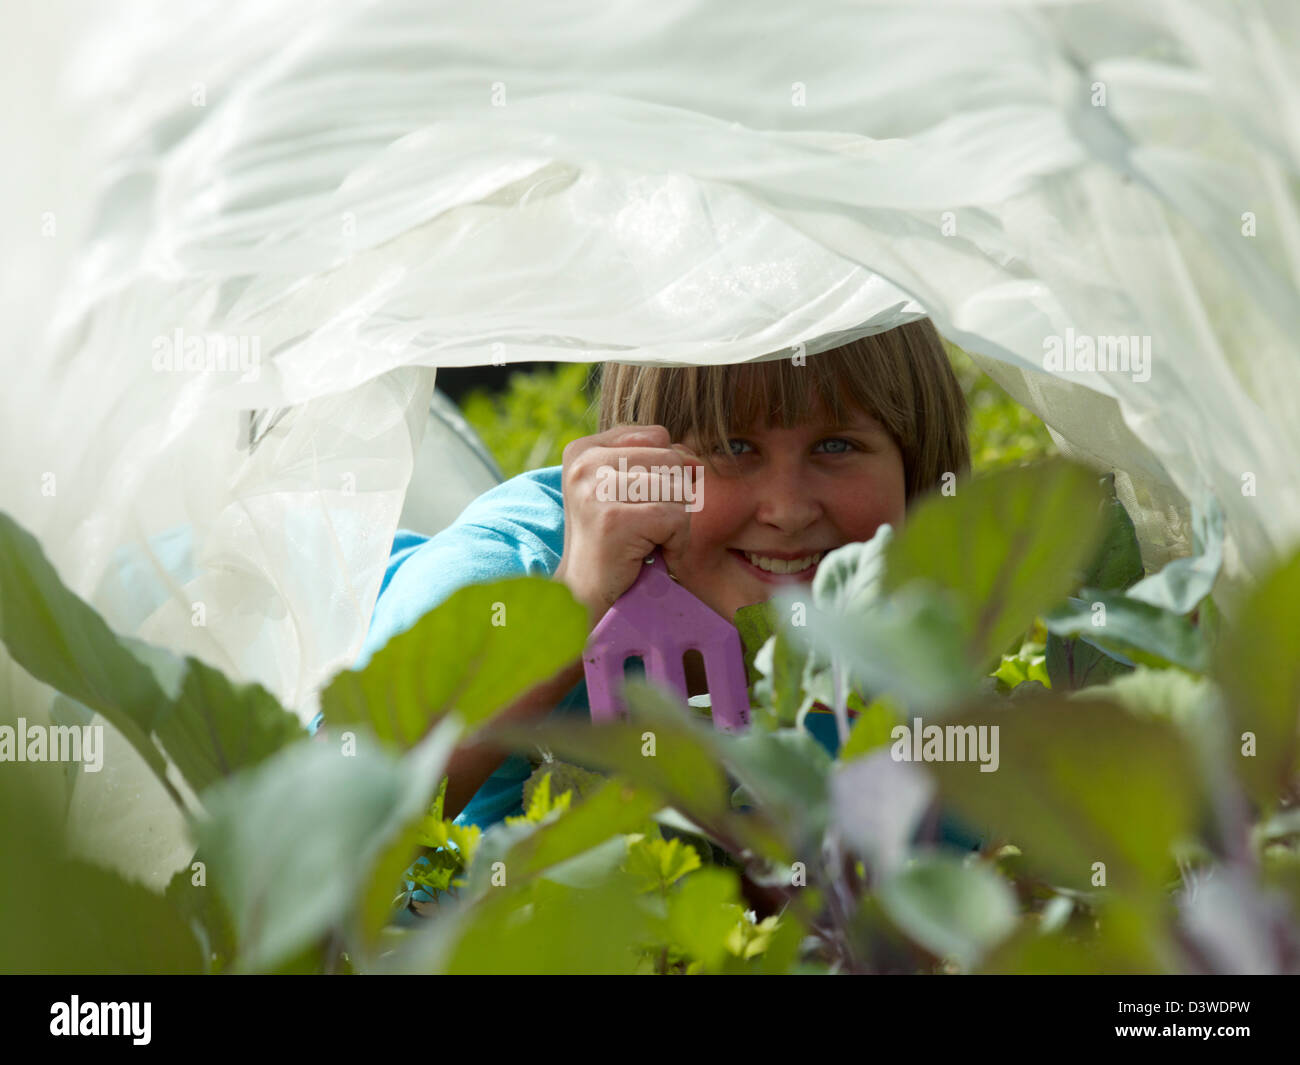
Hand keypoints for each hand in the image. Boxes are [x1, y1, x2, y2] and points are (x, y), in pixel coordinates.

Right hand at [552, 424, 703, 626]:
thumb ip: (655, 461)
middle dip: (671, 499)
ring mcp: (597, 489)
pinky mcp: (615, 519)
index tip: (639, 502)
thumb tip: (695, 460)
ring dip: (674, 524)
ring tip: (644, 542)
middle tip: (643, 528)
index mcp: (584, 448)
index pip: (657, 436)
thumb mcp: (624, 490)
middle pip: (671, 460)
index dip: (664, 472)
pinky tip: (648, 555)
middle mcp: (585, 462)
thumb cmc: (611, 543)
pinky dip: (675, 544)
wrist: (583, 595)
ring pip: (678, 489)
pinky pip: (676, 518)